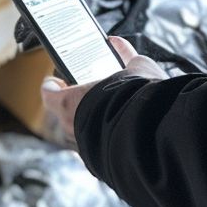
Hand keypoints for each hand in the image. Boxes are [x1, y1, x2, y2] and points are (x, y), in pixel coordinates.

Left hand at [39, 37, 168, 148]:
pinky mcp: (101, 164)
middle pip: (65, 113)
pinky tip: (119, 133)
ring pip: (80, 132)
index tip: (58, 81)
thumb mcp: (137, 68)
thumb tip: (117, 42)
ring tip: (107, 111)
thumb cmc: (139, 99)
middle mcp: (71, 127)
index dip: (54, 86)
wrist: (157, 136)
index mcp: (69, 103)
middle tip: (88, 94)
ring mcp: (84, 147)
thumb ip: (125, 55)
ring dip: (90, 122)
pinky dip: (105, 139)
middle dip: (76, 104)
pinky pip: (97, 149)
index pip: (49, 93)